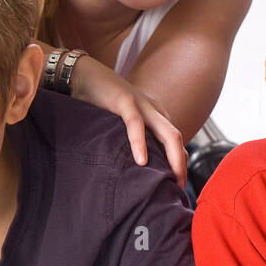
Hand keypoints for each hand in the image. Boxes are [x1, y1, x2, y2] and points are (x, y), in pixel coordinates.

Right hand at [64, 48, 188, 188]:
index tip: (177, 189)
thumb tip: (136, 170)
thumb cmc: (101, 103)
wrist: (83, 74)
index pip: (175, 144)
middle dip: (182, 166)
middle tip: (180, 190)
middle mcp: (154, 111)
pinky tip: (141, 160)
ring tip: (172, 180)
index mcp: (155, 117)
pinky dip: (140, 142)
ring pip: (167, 133)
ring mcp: (142, 105)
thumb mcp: (121, 125)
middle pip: (177, 140)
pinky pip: (136, 123)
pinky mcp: (124, 101)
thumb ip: (132, 141)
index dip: (179, 165)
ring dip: (173, 158)